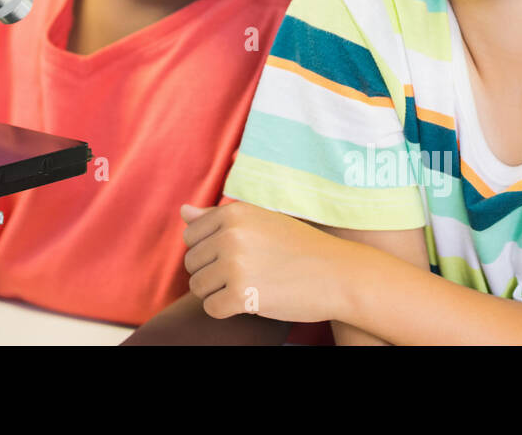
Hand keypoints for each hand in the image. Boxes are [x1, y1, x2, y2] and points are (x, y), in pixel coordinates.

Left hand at [181, 202, 349, 322]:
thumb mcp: (259, 222)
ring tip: (248, 287)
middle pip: (191, 263)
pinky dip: (226, 310)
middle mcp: (230, 235)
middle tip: (245, 275)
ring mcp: (235, 265)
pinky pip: (212, 308)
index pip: (191, 236)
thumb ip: (217, 218)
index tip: (235, 257)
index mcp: (233, 213)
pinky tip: (249, 302)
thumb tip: (182, 210)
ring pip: (198, 287)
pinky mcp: (241, 295)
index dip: (209, 251)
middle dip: (212, 274)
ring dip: (218, 293)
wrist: (338, 274)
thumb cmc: (299, 247)